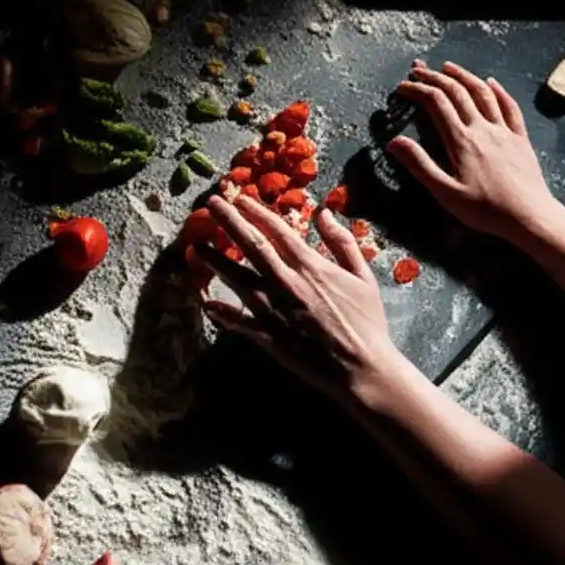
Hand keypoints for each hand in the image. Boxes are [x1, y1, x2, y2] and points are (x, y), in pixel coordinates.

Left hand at [195, 195, 415, 408]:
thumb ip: (342, 242)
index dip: (256, 211)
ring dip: (215, 260)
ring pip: (236, 278)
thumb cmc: (366, 321)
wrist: (360, 366)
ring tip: (197, 247)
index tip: (241, 198)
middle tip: (211, 204)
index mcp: (310, 266)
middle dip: (229, 221)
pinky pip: (236, 320)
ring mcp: (272, 309)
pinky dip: (220, 311)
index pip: (277, 230)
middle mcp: (285, 282)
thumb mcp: (363, 275)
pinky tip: (205, 301)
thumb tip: (323, 212)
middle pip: (251, 245)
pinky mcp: (266, 335)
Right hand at [391, 60, 560, 246]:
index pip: (436, 103)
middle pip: (457, 92)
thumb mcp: (446, 193)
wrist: (529, 216)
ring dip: (464, 76)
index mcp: (461, 141)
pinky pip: (510, 107)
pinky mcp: (521, 139)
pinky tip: (492, 83)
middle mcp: (483, 128)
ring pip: (483, 93)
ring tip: (449, 67)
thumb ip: (420, 165)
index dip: (418, 90)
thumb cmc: (486, 210)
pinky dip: (499, 91)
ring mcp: (504, 131)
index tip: (403, 87)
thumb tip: (393, 141)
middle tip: (419, 70)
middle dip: (435, 77)